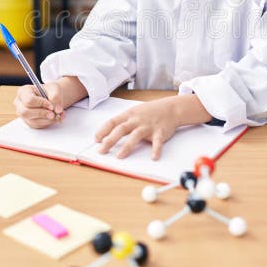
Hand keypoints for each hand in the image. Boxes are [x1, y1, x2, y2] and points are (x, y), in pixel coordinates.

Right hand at [13, 77, 86, 128]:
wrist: (52, 98)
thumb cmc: (52, 91)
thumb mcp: (56, 88)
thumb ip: (57, 96)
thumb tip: (57, 109)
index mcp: (23, 91)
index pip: (28, 100)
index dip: (40, 103)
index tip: (51, 104)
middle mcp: (19, 103)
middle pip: (26, 112)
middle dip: (42, 113)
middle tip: (54, 113)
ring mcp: (23, 114)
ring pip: (32, 121)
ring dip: (47, 119)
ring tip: (58, 114)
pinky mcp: (29, 122)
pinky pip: (37, 126)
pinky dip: (48, 123)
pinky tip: (56, 118)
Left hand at [94, 94, 211, 159]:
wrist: (170, 108)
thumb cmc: (150, 112)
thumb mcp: (134, 112)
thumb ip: (123, 121)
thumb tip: (107, 134)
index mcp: (129, 115)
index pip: (113, 122)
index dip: (103, 131)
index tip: (96, 140)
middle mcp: (137, 120)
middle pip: (121, 130)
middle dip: (110, 140)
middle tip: (101, 150)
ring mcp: (148, 126)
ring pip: (136, 136)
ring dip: (127, 147)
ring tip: (119, 156)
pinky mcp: (159, 132)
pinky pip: (157, 142)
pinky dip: (156, 150)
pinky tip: (154, 157)